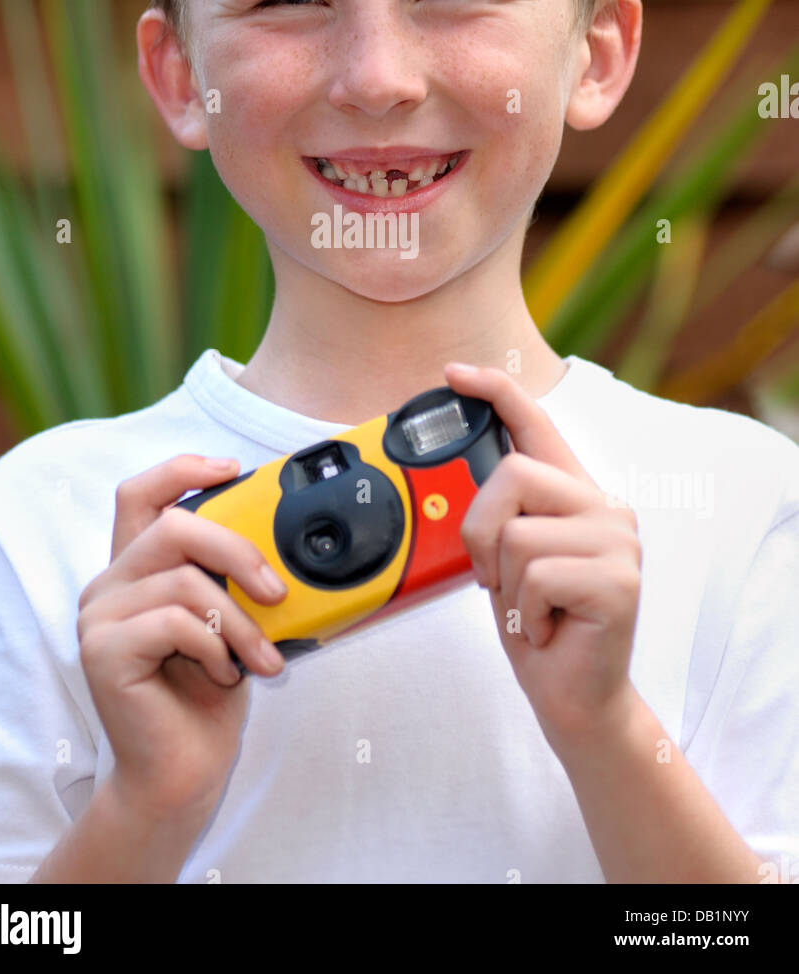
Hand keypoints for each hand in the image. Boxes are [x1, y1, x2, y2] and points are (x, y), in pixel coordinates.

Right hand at [77, 454, 288, 823]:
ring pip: (183, 579)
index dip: (182, 468)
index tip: (233, 469)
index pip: (141, 494)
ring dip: (237, 621)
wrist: (182, 775)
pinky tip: (223, 677)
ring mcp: (98, 617)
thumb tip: (282, 541)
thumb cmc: (208, 697)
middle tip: (276, 592)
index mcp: (136, 570)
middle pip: (173, 526)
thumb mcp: (229, 620)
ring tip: (261, 659)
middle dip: (237, 551)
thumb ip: (230, 579)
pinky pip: (175, 621)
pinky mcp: (101, 651)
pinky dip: (214, 648)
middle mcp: (108, 586)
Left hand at [445, 362, 641, 752]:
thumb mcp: (506, 560)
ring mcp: (617, 541)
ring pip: (518, 534)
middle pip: (513, 474)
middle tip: (497, 580)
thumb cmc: (536, 626)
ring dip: (507, 587)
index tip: (453, 374)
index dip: (495, 390)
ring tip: (533, 611)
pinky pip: (536, 577)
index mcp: (574, 494)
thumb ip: (500, 517)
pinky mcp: (619, 580)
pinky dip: (525, 614)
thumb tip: (452, 482)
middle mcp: (603, 506)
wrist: (575, 698)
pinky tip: (549, 629)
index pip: (536, 423)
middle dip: (481, 532)